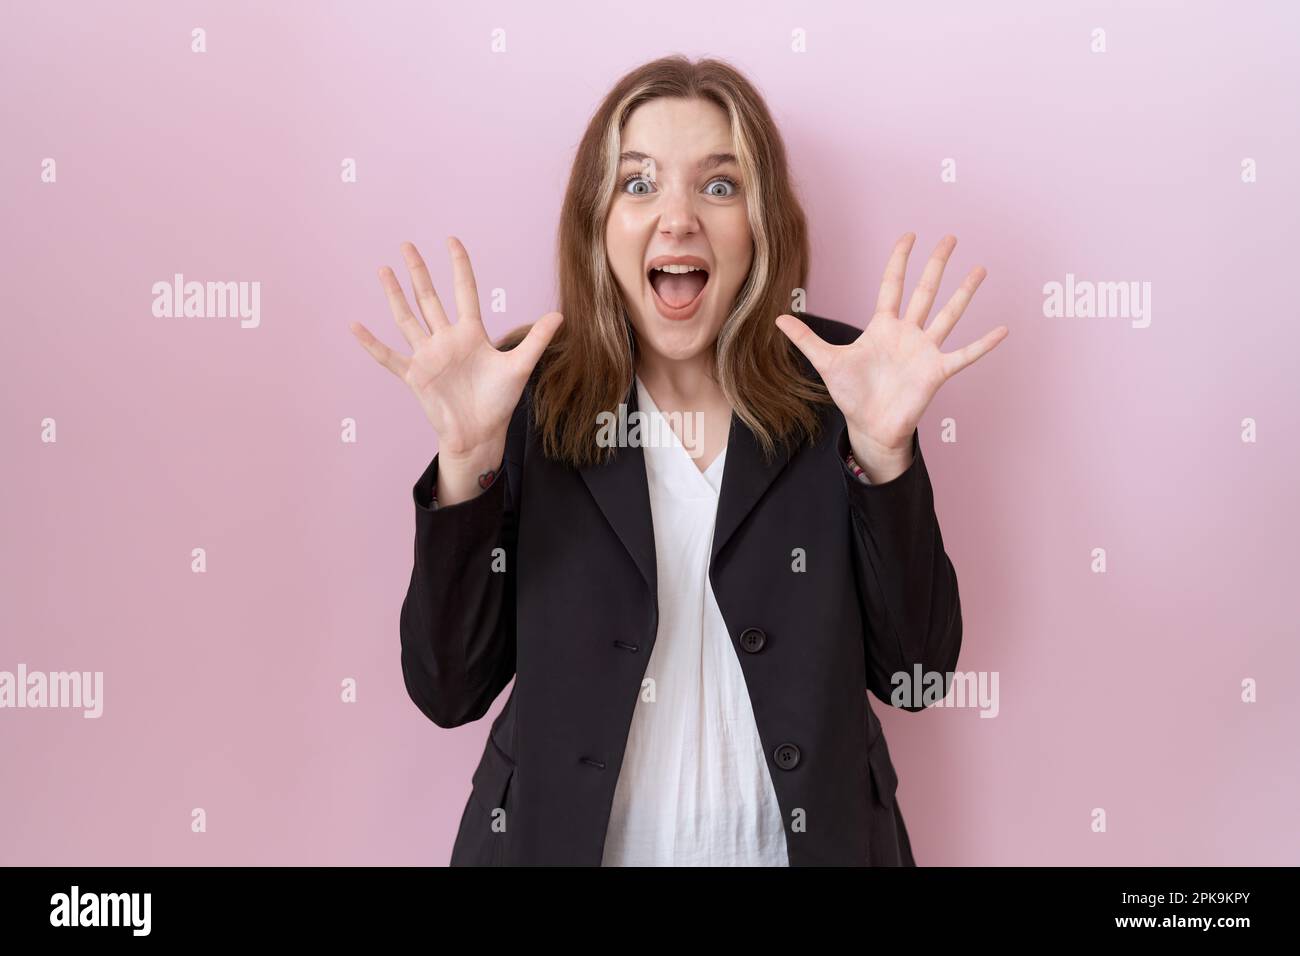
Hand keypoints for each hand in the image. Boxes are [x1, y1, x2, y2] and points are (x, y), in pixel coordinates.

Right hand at [350, 237, 562, 461]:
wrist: (480, 434)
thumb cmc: (499, 401)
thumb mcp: (520, 367)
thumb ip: (536, 340)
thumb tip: (561, 315)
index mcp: (471, 334)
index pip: (464, 291)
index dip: (459, 266)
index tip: (452, 240)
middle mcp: (446, 339)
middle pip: (429, 298)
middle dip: (419, 271)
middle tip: (407, 244)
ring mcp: (428, 356)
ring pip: (407, 318)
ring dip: (394, 295)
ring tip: (383, 269)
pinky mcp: (415, 376)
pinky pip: (388, 357)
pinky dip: (371, 343)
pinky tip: (355, 326)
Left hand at [775, 233, 1006, 478]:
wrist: (868, 427)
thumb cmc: (852, 394)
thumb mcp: (826, 362)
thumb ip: (806, 339)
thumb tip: (777, 318)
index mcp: (882, 326)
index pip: (892, 285)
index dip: (899, 260)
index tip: (909, 236)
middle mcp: (907, 333)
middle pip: (925, 291)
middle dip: (937, 265)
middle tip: (951, 238)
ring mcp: (924, 351)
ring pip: (948, 315)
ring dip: (965, 293)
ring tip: (981, 270)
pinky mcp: (936, 371)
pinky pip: (964, 355)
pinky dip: (982, 343)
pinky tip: (1002, 329)